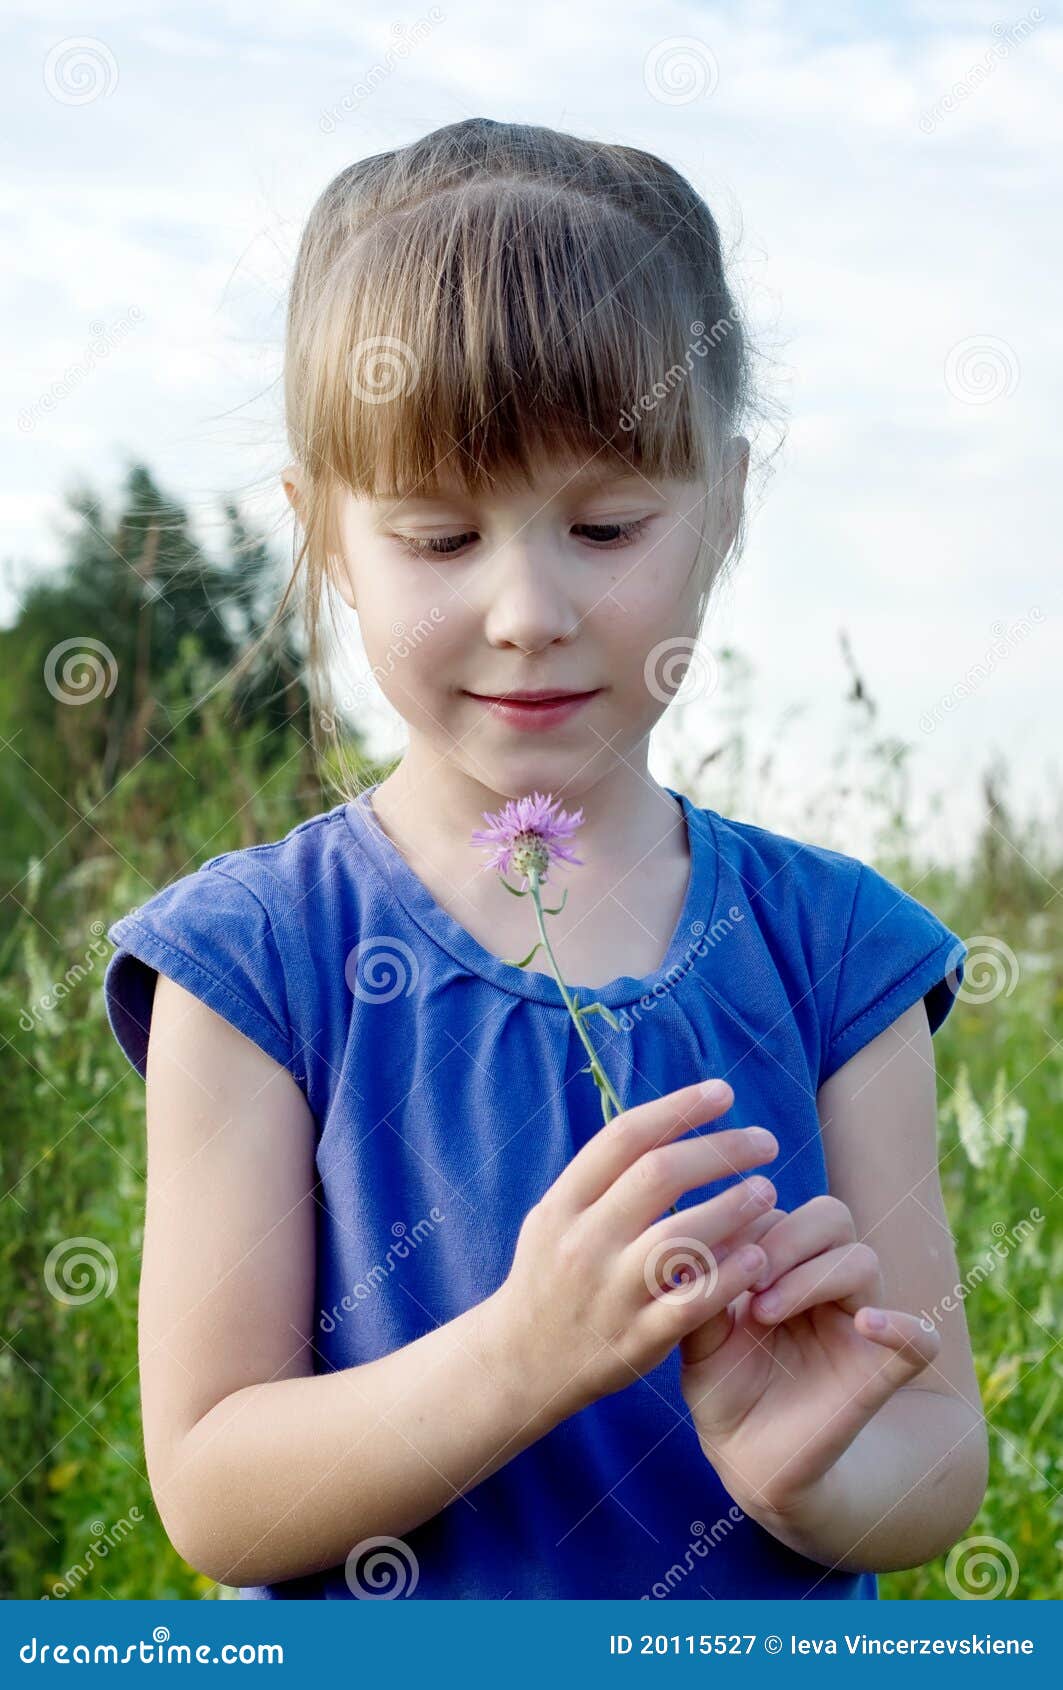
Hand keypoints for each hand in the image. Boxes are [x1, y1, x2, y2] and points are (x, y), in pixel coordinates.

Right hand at [492, 1079, 779, 1424]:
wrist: (518, 1364)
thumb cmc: (552, 1277)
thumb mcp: (556, 1218)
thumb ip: (604, 1177)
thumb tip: (668, 1119)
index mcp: (563, 1203)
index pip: (625, 1137)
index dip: (678, 1107)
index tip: (723, 1093)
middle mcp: (583, 1242)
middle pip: (658, 1175)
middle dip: (720, 1150)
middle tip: (766, 1142)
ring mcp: (609, 1293)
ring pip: (680, 1238)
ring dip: (733, 1208)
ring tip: (768, 1192)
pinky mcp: (636, 1340)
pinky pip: (693, 1302)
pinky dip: (729, 1276)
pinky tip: (760, 1256)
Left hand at [677, 1194, 941, 1520]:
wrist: (747, 1456)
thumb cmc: (722, 1386)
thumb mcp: (695, 1334)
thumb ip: (696, 1286)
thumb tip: (693, 1239)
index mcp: (783, 1263)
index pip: (782, 1210)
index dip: (749, 1224)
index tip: (713, 1254)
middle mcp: (825, 1283)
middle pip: (832, 1217)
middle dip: (786, 1238)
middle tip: (748, 1280)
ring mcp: (858, 1323)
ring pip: (863, 1261)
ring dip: (813, 1277)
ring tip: (765, 1312)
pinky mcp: (882, 1371)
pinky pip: (922, 1341)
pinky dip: (905, 1328)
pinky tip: (868, 1325)